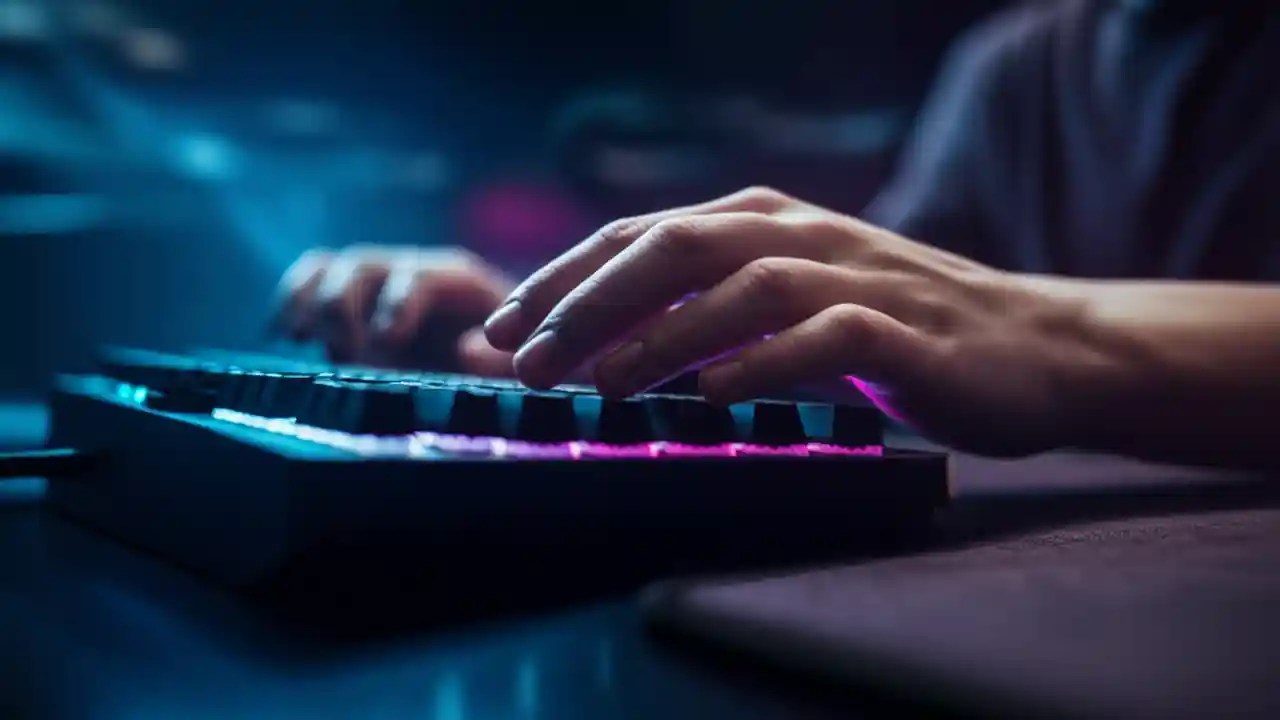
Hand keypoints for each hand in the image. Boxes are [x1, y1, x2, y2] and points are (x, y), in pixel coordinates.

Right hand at [273, 245, 515, 374]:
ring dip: (311, 304)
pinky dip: (290, 299)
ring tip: (309, 345)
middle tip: (343, 357)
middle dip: (344, 309)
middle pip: (363, 266)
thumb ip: (497, 362)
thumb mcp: (510, 368)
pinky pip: (309, 277)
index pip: (420, 276)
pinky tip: (285, 335)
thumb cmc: (502, 367)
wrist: (485, 363)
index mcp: (457, 280)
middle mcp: (411, 271)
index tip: (385, 342)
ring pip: (329, 267)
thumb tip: (465, 350)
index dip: (397, 304)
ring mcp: (376, 281)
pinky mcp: (348, 298)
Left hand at [483, 187, 1100, 456]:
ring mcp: (857, 277)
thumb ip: (715, 311)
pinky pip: (824, 337)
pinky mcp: (905, 330)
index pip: (642, 234)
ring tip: (598, 382)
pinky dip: (763, 361)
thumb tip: (609, 346)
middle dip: (589, 300)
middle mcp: (804, 234)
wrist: (1038, 346)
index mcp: (767, 222)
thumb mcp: (795, 305)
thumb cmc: (900, 331)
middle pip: (675, 245)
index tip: (500, 327)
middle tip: (524, 357)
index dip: (564, 276)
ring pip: (741, 287)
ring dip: (660, 334)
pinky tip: (713, 395)